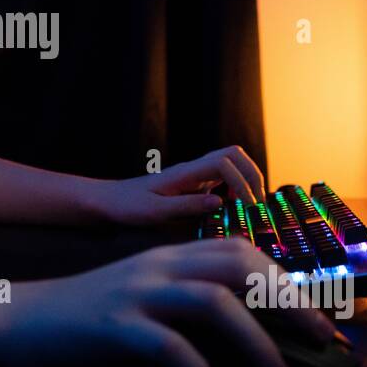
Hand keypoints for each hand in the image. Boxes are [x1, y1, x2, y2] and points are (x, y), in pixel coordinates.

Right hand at [0, 238, 334, 366]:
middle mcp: (156, 266)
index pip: (240, 250)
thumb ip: (188, 304)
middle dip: (289, 301)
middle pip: (238, 265)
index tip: (317, 314)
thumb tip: (255, 334)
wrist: (17, 318)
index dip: (286, 279)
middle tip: (319, 339)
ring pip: (211, 300)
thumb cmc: (87, 316)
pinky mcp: (109, 324)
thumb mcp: (143, 298)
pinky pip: (162, 342)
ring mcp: (132, 292)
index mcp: (167, 257)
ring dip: (255, 340)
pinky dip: (192, 365)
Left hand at [97, 145, 266, 226]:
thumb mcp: (155, 211)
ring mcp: (194, 175)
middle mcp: (193, 169)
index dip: (241, 181)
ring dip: (247, 179)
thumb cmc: (127, 207)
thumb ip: (186, 206)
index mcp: (184, 172)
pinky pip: (223, 178)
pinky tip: (234, 209)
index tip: (247, 207)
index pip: (224, 162)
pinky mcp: (194, 185)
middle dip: (252, 175)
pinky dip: (237, 188)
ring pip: (231, 163)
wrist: (108, 201)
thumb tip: (220, 202)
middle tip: (258, 204)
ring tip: (251, 207)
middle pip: (234, 155)